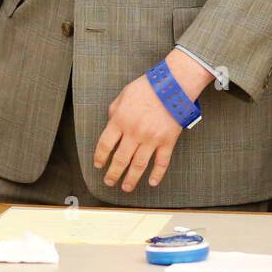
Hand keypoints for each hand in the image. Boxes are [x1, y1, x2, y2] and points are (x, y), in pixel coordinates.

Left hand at [94, 49, 210, 192]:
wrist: (173, 84)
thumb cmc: (147, 87)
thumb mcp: (123, 95)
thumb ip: (114, 111)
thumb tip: (111, 124)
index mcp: (120, 120)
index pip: (105, 144)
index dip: (100, 157)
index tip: (99, 165)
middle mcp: (134, 133)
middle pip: (120, 159)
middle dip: (113, 173)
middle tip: (109, 182)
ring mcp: (152, 139)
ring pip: (139, 165)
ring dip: (131, 179)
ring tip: (126, 187)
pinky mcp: (167, 141)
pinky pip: (162, 162)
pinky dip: (157, 174)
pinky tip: (152, 182)